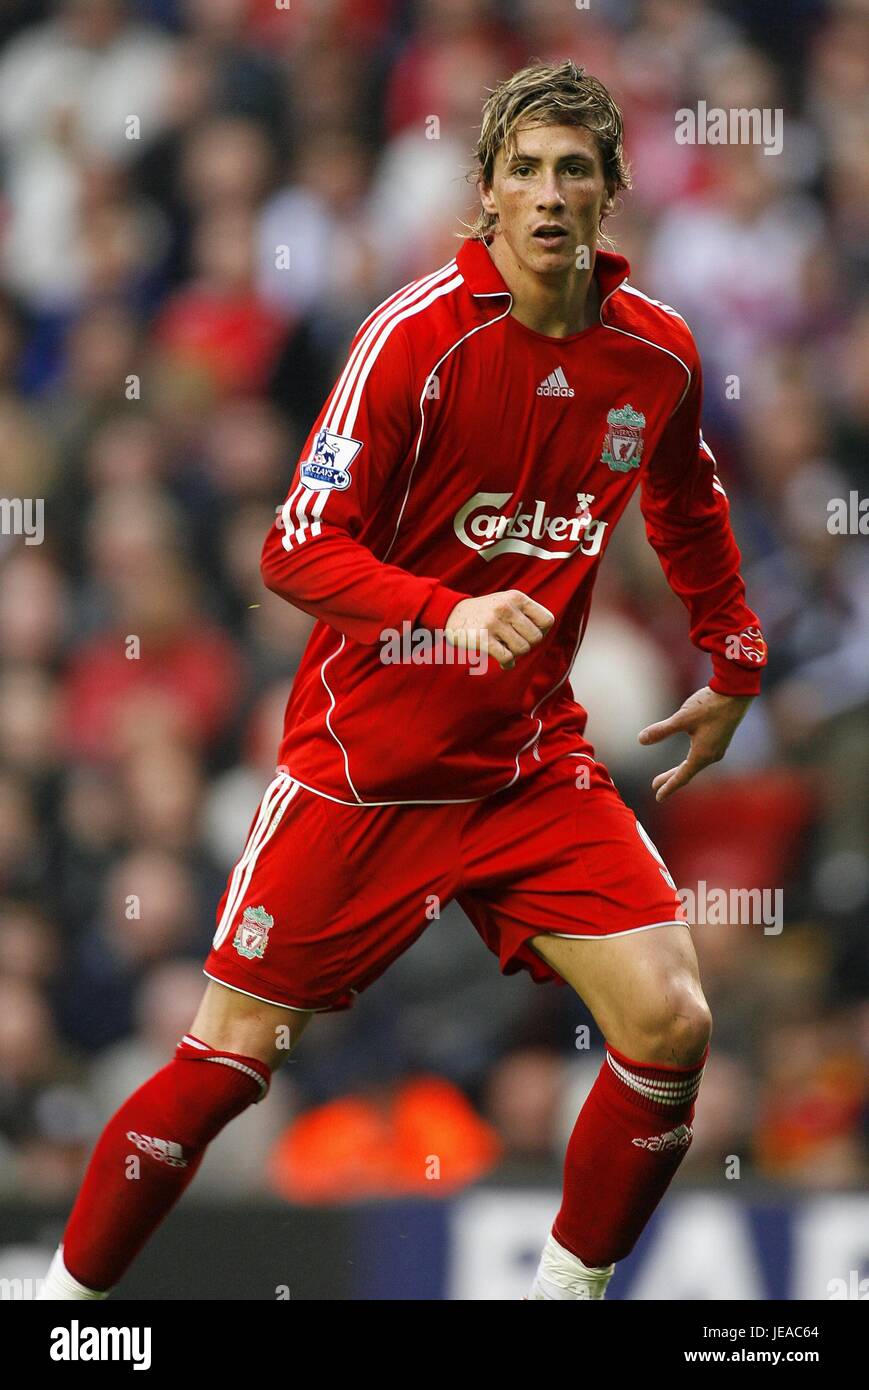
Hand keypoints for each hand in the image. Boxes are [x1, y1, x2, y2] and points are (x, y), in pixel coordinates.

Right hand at [444, 590, 554, 669]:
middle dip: (528, 645)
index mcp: (516, 597)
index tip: (529, 634)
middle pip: (536, 637)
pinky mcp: (482, 638)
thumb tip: (542, 635)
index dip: (542, 631)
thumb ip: (526, 615)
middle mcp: (506, 607)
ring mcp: (494, 622)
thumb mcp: (507, 602)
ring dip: (516, 654)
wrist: (452, 613)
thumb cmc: (485, 611)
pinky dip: (507, 663)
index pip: (547, 620)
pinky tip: (503, 661)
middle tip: (516, 643)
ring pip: (522, 649)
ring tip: (507, 649)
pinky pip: (506, 657)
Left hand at [638, 687, 752, 801]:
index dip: (668, 787)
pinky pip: (702, 757)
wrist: (735, 693)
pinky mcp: (720, 740)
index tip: (658, 797)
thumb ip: (661, 731)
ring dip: (681, 770)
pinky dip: (690, 762)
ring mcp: (717, 748)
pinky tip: (689, 758)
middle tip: (655, 787)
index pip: (682, 776)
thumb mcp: (681, 718)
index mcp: (702, 754)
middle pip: (688, 772)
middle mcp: (711, 755)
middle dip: (671, 779)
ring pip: (695, 764)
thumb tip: (640, 740)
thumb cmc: (709, 706)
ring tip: (668, 776)